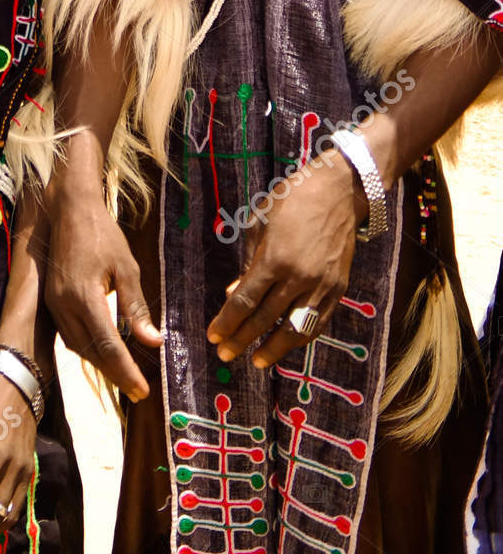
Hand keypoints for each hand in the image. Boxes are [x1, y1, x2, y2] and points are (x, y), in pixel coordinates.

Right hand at [45, 196, 161, 398]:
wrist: (69, 209)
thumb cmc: (103, 234)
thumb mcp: (127, 267)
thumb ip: (136, 307)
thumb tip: (152, 341)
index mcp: (85, 297)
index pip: (108, 345)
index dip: (125, 371)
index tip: (142, 391)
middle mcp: (64, 305)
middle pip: (90, 351)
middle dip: (113, 374)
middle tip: (136, 391)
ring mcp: (54, 302)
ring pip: (76, 345)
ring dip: (99, 362)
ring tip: (122, 374)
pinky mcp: (51, 298)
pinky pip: (68, 333)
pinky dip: (86, 347)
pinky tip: (101, 350)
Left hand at [207, 149, 359, 367]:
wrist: (340, 192)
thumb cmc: (292, 201)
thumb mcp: (260, 223)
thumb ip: (248, 262)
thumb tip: (234, 293)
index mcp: (274, 260)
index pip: (245, 302)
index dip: (227, 322)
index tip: (213, 336)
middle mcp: (298, 278)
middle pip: (265, 320)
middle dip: (242, 340)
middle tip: (224, 355)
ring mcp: (321, 286)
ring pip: (295, 330)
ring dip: (274, 350)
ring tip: (256, 362)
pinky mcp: (338, 289)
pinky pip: (318, 322)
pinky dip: (301, 338)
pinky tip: (286, 345)